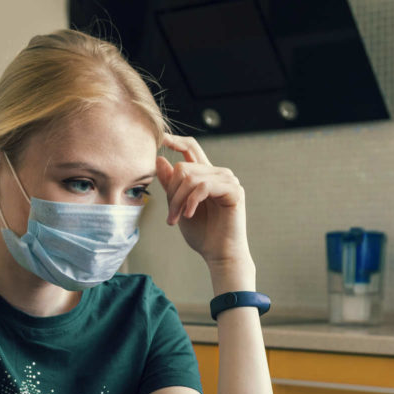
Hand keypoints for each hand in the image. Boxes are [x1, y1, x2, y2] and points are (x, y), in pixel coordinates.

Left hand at [155, 135, 252, 278]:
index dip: (175, 140)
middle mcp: (219, 174)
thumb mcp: (179, 206)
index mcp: (206, 175)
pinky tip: (189, 215)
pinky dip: (192, 201)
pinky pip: (204, 186)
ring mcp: (228, 181)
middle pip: (184, 167)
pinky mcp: (234, 191)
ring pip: (192, 177)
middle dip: (171, 192)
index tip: (160, 138)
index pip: (191, 148)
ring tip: (176, 219)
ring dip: (179, 200)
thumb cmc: (202, 234)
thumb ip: (171, 184)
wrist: (219, 255)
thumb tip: (159, 159)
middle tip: (169, 216)